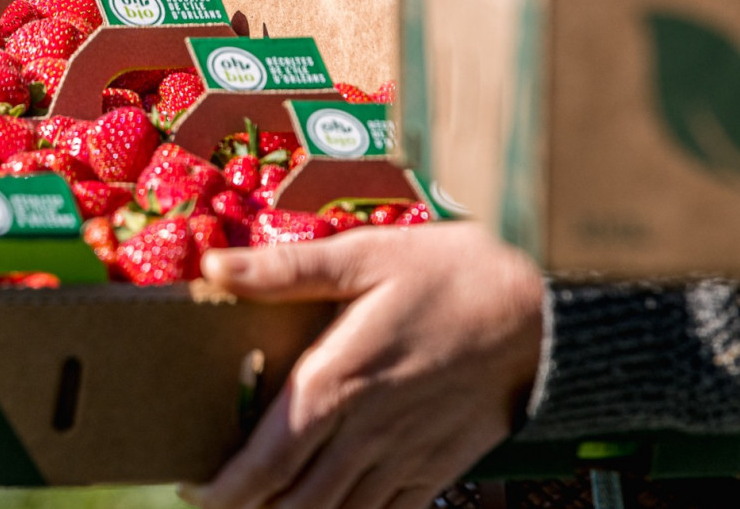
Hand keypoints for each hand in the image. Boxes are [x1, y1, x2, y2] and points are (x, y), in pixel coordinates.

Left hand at [184, 222, 543, 508]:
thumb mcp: (367, 255)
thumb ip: (287, 269)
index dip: (224, 486)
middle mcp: (367, 432)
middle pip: (293, 502)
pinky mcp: (437, 469)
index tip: (194, 487)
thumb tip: (215, 267)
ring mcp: (405, 457)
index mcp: (339, 381)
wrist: (545, 317)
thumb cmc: (453, 276)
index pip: (267, 459)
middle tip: (217, 502)